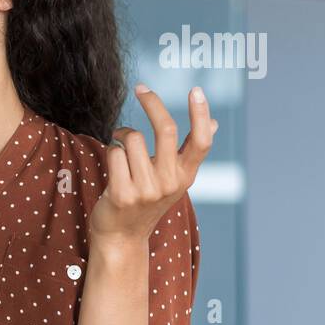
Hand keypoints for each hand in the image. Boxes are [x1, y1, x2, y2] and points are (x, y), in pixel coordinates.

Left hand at [88, 84, 216, 251]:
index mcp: (185, 175)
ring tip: (119, 146)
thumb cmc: (145, 200)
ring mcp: (147, 190)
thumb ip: (188, 153)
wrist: (121, 237)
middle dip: (153, 103)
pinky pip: (114, 153)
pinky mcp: (122, 195)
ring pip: (133, 138)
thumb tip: (214, 123)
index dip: (200, 114)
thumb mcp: (173, 179)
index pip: (201, 142)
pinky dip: (110, 151)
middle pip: (166, 130)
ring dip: (121, 135)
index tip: (196, 90)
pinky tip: (112, 165)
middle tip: (141, 88)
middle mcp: (170, 182)